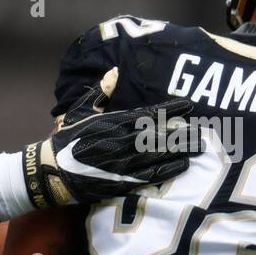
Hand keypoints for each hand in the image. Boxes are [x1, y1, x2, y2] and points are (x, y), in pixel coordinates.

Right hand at [22, 68, 196, 207]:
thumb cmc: (66, 140)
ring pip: (159, 154)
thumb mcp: (79, 111)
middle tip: (204, 129)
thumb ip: (99, 93)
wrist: (51, 172)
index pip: (149, 114)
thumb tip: (114, 72)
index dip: (171, 110)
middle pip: (160, 135)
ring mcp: (123, 163)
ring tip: (200, 145)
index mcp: (113, 122)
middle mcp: (121, 141)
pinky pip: (149, 175)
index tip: (188, 106)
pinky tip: (183, 166)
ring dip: (181, 149)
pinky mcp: (121, 182)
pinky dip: (167, 170)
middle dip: (183, 132)